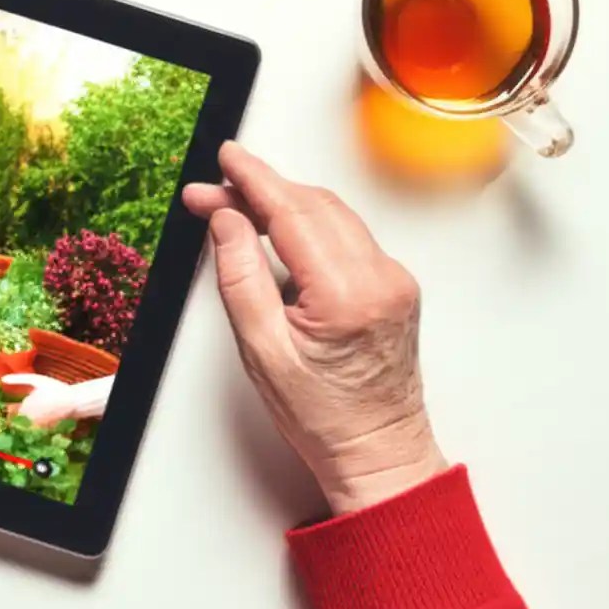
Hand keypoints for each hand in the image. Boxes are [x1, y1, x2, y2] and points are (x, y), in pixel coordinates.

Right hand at [183, 143, 447, 513]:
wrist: (377, 449)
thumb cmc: (322, 416)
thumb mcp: (262, 351)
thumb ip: (240, 277)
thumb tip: (226, 220)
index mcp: (346, 294)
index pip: (292, 212)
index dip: (253, 179)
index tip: (226, 158)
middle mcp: (381, 277)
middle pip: (314, 204)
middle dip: (261, 189)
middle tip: (213, 191)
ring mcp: (394, 278)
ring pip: (333, 214)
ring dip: (285, 204)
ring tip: (237, 210)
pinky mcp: (396, 284)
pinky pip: (348, 234)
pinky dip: (310, 224)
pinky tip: (280, 234)